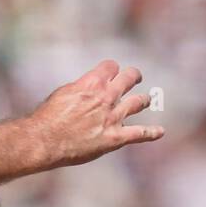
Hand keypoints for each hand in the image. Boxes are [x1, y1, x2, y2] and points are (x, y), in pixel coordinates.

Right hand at [24, 59, 163, 169]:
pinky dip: (152, 133)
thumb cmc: (48, 117)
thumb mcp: (62, 93)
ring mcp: (113, 117)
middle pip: (129, 78)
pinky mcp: (115, 138)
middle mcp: (106, 97)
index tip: (110, 71)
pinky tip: (160, 132)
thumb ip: (81, 89)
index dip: (111, 68)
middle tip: (135, 77)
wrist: (45, 140)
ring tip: (147, 99)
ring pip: (138, 102)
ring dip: (144, 100)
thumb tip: (89, 89)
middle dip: (133, 76)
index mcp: (92, 83)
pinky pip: (140, 133)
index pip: (111, 66)